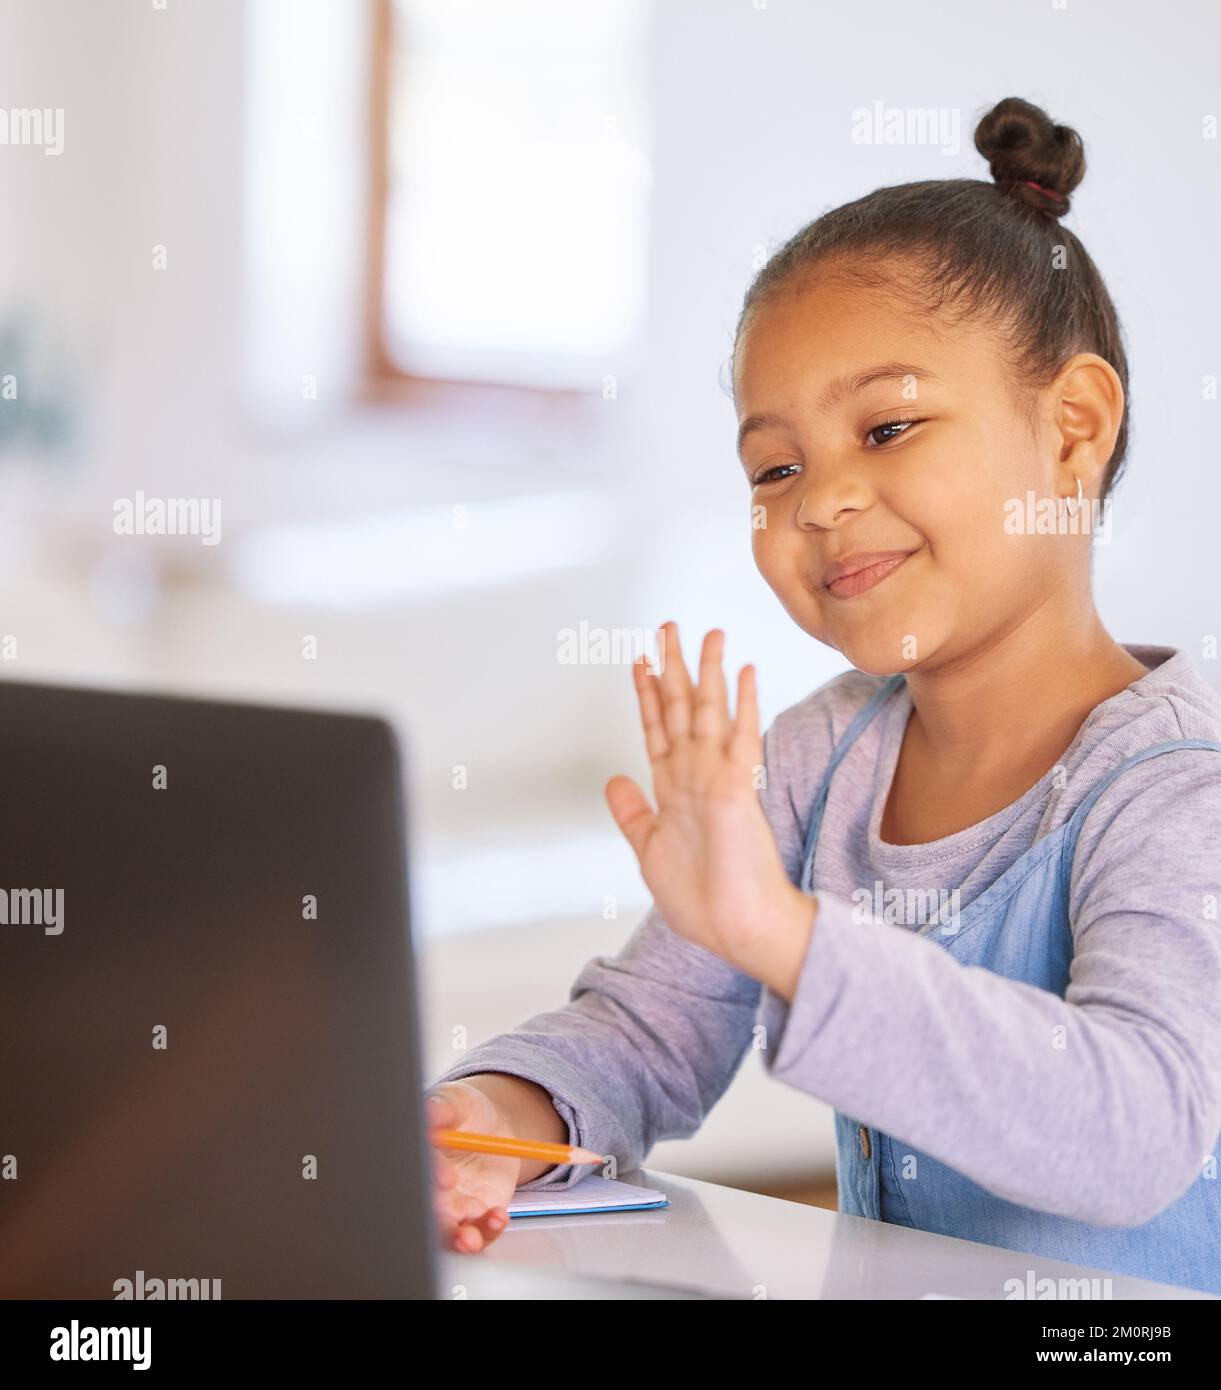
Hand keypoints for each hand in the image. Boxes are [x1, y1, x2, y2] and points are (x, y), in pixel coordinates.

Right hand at [427, 1080, 518, 1254]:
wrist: (495, 1126)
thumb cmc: (466, 1113)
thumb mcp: (456, 1101)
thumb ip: (443, 1108)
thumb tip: (430, 1111)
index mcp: (418, 1158)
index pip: (414, 1170)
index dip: (429, 1175)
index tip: (446, 1178)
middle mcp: (429, 1189)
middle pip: (423, 1211)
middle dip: (436, 1222)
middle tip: (453, 1221)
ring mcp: (450, 1207)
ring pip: (445, 1234)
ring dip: (457, 1241)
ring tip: (471, 1238)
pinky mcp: (473, 1217)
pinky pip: (477, 1233)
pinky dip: (487, 1232)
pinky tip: (498, 1217)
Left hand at [604, 621, 815, 996]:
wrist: (736, 927)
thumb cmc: (700, 897)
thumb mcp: (648, 849)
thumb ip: (632, 812)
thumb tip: (613, 779)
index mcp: (673, 788)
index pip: (657, 728)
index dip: (646, 693)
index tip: (638, 660)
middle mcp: (695, 774)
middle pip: (680, 708)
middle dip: (672, 666)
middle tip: (667, 626)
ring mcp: (718, 778)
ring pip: (709, 711)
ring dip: (707, 671)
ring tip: (707, 633)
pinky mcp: (737, 789)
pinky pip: (739, 737)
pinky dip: (741, 704)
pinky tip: (743, 671)